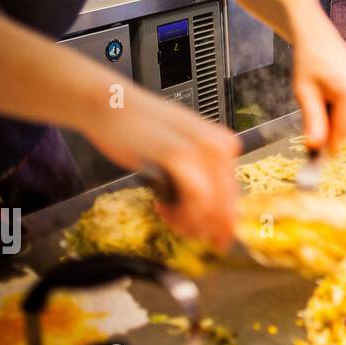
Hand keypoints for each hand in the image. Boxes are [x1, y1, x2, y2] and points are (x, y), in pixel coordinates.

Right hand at [79, 85, 240, 251]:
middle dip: (208, 228)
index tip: (213, 238)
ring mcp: (202, 149)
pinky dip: (181, 212)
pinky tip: (161, 207)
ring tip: (169, 217)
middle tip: (185, 231)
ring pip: (213, 206)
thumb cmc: (141, 129)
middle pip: (227, 204)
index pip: (234, 194)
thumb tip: (211, 212)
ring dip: (191, 222)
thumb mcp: (179, 151)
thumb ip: (199, 175)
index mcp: (223, 144)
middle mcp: (220, 146)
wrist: (111, 106)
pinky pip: (195, 198)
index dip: (224, 223)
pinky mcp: (179, 155)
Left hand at [290, 18, 345, 153]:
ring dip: (335, 120)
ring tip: (321, 100)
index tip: (313, 158)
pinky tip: (330, 96)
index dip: (326, 148)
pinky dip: (342, 112)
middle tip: (311, 116)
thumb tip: (315, 148)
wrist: (319, 37)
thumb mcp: (305, 94)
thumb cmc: (309, 62)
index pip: (342, 135)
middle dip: (330, 131)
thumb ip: (313, 121)